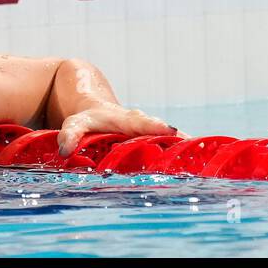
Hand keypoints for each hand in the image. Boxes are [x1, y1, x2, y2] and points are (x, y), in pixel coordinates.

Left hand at [57, 105, 186, 156]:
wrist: (95, 104)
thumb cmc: (86, 118)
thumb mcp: (75, 123)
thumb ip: (70, 134)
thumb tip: (65, 150)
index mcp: (126, 119)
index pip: (141, 123)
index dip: (155, 128)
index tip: (172, 132)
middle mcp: (142, 123)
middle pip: (160, 129)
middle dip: (175, 136)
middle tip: (192, 142)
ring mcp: (149, 130)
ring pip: (168, 136)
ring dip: (183, 144)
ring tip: (202, 152)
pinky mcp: (152, 138)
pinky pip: (167, 144)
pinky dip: (181, 151)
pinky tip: (198, 163)